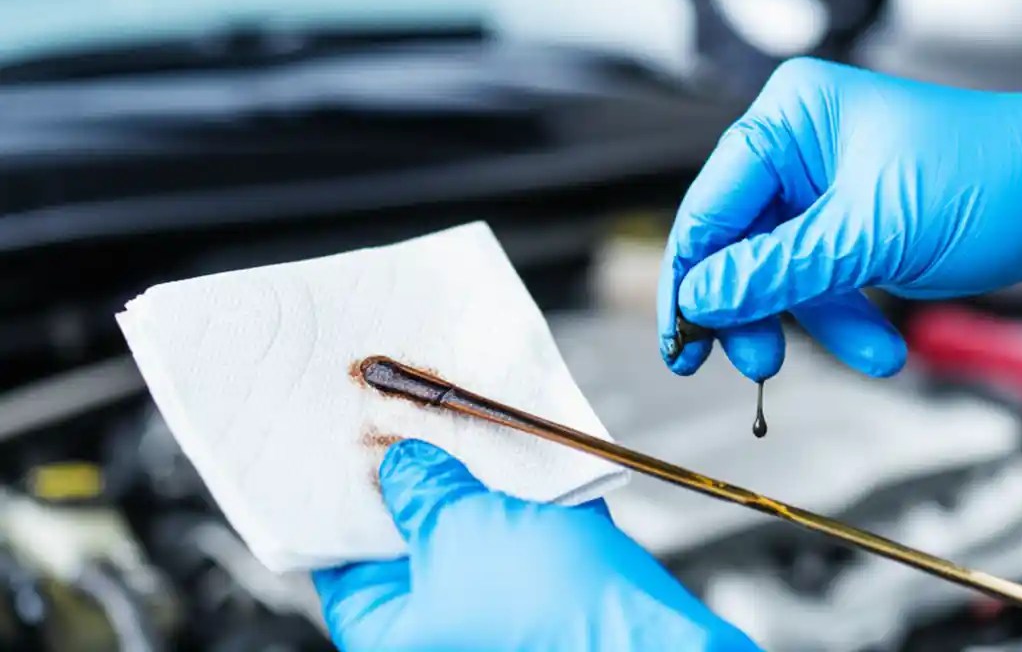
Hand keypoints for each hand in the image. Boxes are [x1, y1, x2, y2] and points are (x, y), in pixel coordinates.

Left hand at [312, 440, 757, 651]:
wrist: (653, 641)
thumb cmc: (550, 608)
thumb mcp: (463, 526)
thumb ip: (422, 488)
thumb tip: (402, 465)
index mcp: (392, 634)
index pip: (340, 561)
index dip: (340, 499)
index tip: (344, 448)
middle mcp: (438, 633)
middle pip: (408, 544)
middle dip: (414, 480)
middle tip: (408, 420)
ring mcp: (493, 619)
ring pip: (470, 537)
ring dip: (473, 482)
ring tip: (465, 424)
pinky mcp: (544, 603)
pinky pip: (521, 541)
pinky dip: (521, 500)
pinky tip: (523, 455)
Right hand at [658, 57, 1021, 380]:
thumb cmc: (990, 180)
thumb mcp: (867, 236)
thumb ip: (773, 272)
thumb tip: (701, 298)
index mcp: (792, 117)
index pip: (712, 203)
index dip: (694, 275)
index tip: (684, 336)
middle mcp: (801, 145)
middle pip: (739, 242)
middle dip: (754, 307)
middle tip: (751, 361)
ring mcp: (828, 185)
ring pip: (783, 270)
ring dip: (814, 322)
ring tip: (861, 355)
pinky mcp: (856, 221)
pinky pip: (824, 277)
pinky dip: (847, 317)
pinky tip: (878, 349)